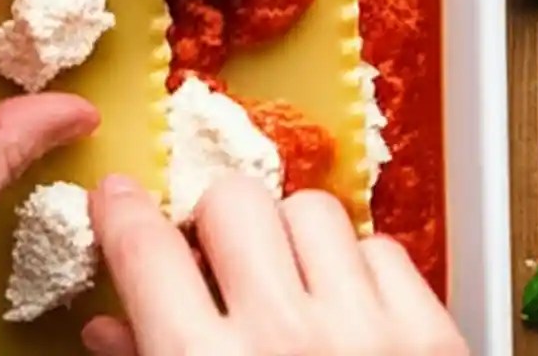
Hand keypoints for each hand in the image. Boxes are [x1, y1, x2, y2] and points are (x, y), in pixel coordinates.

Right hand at [83, 175, 468, 355]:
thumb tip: (107, 329)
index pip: (144, 250)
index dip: (121, 211)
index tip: (117, 199)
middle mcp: (281, 337)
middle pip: (232, 203)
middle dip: (215, 222)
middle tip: (217, 255)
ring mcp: (363, 330)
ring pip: (311, 211)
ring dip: (290, 237)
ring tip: (290, 282)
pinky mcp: (430, 338)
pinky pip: (383, 249)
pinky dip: (359, 268)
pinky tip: (347, 310)